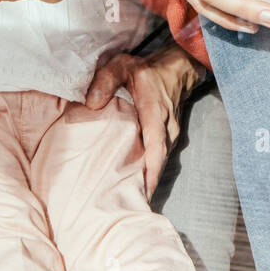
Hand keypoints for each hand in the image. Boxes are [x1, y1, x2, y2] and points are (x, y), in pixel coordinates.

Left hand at [84, 44, 205, 197]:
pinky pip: (161, 155)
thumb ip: (105, 81)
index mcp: (156, 114)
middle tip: (129, 204)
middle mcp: (167, 128)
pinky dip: (151, 168)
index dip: (150, 173)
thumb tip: (90, 104)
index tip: (142, 194)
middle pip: (159, 162)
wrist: (179, 66)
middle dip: (147, 184)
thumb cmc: (149, 68)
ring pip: (161, 160)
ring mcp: (171, 132)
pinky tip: (137, 177)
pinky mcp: (169, 134)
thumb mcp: (122, 66)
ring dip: (149, 177)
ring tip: (131, 196)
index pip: (156, 149)